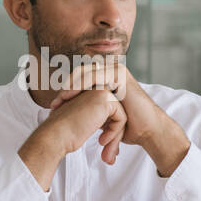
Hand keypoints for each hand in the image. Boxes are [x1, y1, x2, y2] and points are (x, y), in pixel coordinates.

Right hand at [18, 87, 126, 189]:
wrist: (56, 135)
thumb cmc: (65, 135)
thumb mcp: (86, 126)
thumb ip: (99, 123)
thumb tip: (114, 139)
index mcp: (88, 94)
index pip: (109, 113)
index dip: (109, 131)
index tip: (103, 147)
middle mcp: (94, 89)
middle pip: (116, 114)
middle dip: (115, 136)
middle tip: (108, 155)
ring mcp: (99, 90)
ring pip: (120, 116)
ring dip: (116, 137)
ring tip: (106, 152)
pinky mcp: (104, 98)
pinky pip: (121, 118)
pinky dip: (115, 133)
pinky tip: (102, 141)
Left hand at [47, 58, 189, 175]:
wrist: (146, 129)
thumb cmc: (127, 125)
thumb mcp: (103, 115)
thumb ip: (90, 109)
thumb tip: (69, 112)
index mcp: (106, 77)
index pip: (79, 76)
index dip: (65, 89)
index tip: (54, 105)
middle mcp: (111, 70)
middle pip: (80, 72)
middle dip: (66, 86)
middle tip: (55, 103)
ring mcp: (116, 70)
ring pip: (86, 72)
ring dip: (71, 85)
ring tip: (62, 100)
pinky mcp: (121, 75)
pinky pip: (96, 76)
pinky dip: (82, 84)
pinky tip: (73, 95)